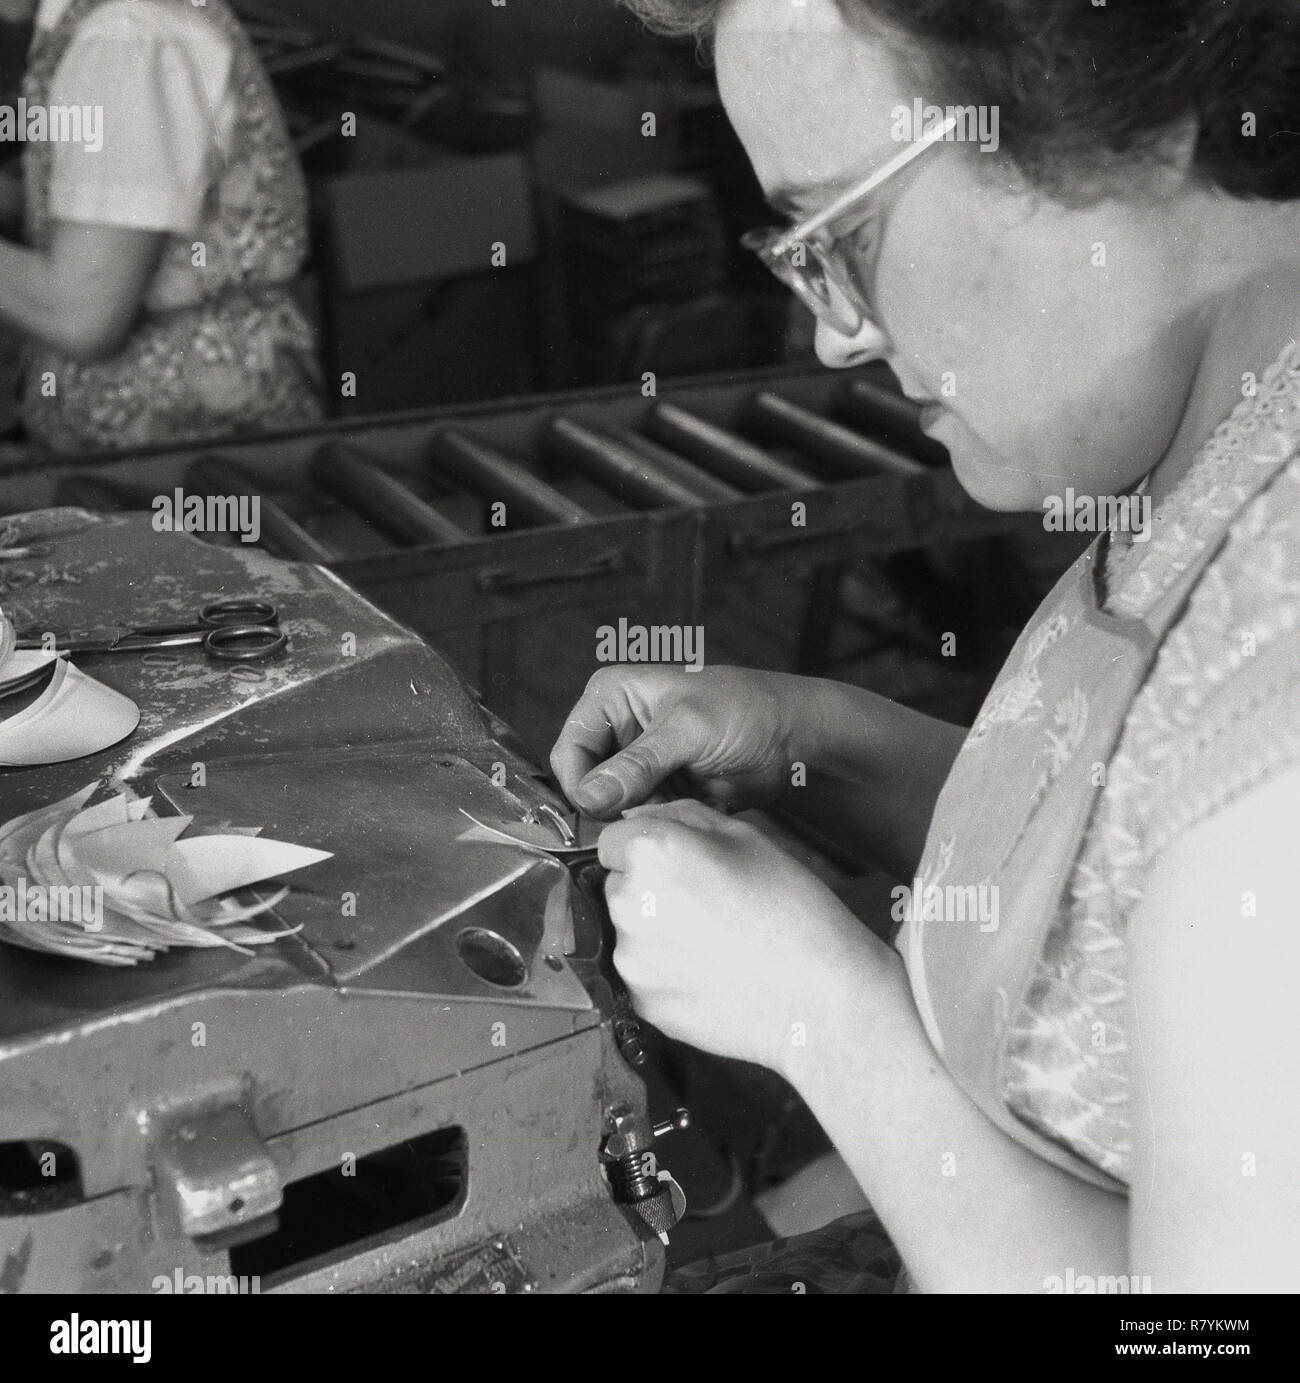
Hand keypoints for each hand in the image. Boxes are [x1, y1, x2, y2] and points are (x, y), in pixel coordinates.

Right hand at [551, 664, 815, 818]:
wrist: (793, 736)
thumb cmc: (745, 710)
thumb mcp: (688, 730)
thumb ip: (638, 764)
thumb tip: (589, 797)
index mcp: (611, 697)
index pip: (570, 751)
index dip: (581, 785)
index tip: (605, 811)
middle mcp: (617, 729)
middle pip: (586, 782)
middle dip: (609, 805)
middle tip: (643, 813)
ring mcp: (638, 762)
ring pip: (611, 806)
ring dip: (634, 817)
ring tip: (671, 810)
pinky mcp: (659, 789)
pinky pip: (638, 818)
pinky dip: (654, 824)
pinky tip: (680, 816)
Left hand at [597, 800, 886, 1072]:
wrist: (820, 998)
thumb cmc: (792, 910)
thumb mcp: (746, 837)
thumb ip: (685, 818)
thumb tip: (649, 818)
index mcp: (652, 853)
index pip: (614, 841)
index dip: (649, 849)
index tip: (680, 864)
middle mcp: (629, 904)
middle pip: (619, 887)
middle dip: (650, 890)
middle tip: (706, 903)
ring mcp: (632, 960)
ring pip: (630, 933)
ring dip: (657, 932)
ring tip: (714, 942)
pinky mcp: (642, 1002)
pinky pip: (643, 975)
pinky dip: (667, 972)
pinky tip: (711, 973)